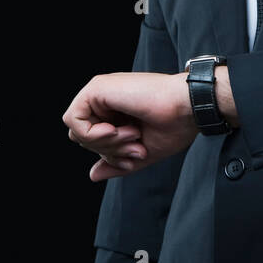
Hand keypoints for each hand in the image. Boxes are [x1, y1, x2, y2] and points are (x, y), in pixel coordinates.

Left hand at [63, 71, 196, 181]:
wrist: (188, 107)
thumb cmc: (174, 126)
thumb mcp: (140, 152)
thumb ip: (115, 162)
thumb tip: (92, 174)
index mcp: (116, 112)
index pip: (93, 142)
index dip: (111, 154)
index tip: (138, 152)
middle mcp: (105, 100)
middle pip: (82, 138)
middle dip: (108, 150)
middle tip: (136, 145)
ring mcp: (100, 92)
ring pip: (76, 130)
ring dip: (104, 143)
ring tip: (132, 134)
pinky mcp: (96, 87)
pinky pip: (74, 120)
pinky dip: (93, 134)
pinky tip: (116, 130)